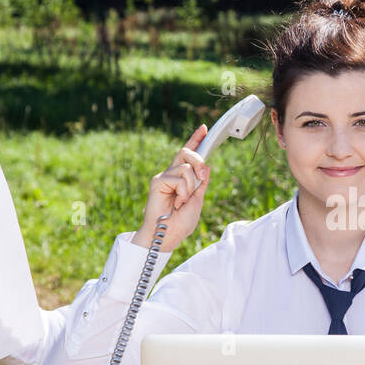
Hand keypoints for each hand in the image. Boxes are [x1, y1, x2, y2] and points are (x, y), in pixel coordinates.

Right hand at [132, 124, 211, 251]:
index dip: (196, 140)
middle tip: (201, 178)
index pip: (189, 154)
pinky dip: (183, 192)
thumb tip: (206, 166)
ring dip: (190, 187)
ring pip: (186, 167)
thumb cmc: (181, 222)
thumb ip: (201, 183)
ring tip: (182, 202)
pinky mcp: (158, 181)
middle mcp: (172, 174)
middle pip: (187, 152)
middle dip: (198, 161)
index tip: (204, 129)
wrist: (168, 235)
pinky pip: (179, 178)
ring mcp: (164, 177)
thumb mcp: (198, 200)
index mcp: (182, 178)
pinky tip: (176, 203)